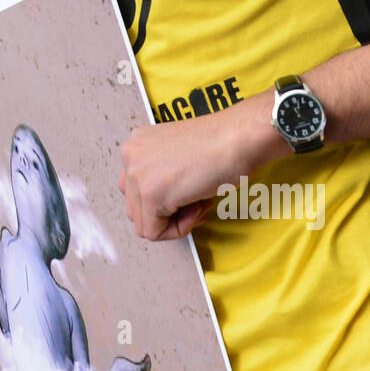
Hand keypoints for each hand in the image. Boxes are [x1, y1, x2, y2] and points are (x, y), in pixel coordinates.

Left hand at [119, 95, 282, 240]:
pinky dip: (179, 229)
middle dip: (168, 213)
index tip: (188, 192)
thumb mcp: (177, 154)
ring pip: (144, 223)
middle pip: (136, 208)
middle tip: (196, 200)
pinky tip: (198, 205)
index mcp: (136, 144)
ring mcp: (136, 174)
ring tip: (198, 201)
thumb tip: (159, 204)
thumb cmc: (221, 143)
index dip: (165, 200)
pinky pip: (155, 232)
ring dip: (174, 220)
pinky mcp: (151, 195)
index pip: (135, 190)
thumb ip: (159, 174)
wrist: (239, 138)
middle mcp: (130, 155)